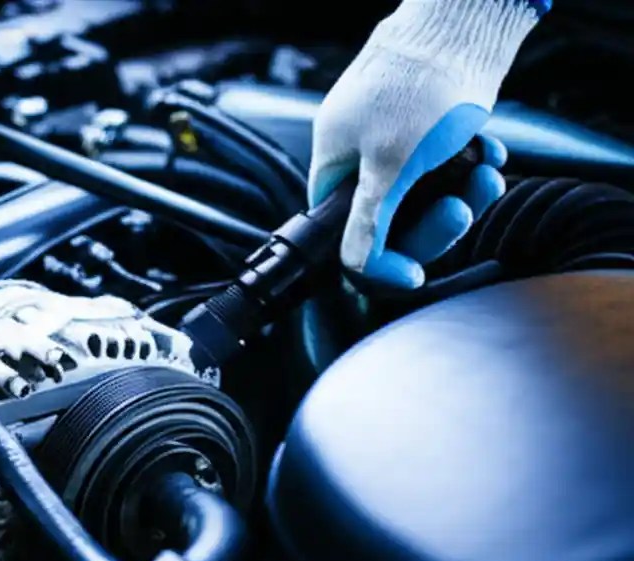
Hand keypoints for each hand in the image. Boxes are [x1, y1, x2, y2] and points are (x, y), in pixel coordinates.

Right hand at [309, 0, 541, 288]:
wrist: (462, 23)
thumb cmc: (418, 85)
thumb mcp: (391, 166)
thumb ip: (369, 221)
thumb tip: (354, 265)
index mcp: (335, 163)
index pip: (345, 231)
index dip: (377, 257)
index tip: (411, 274)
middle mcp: (361, 154)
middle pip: (392, 217)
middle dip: (435, 222)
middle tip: (461, 212)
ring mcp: (396, 139)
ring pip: (426, 194)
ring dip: (462, 193)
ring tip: (485, 175)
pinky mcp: (429, 127)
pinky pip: (447, 166)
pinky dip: (471, 165)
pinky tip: (488, 154)